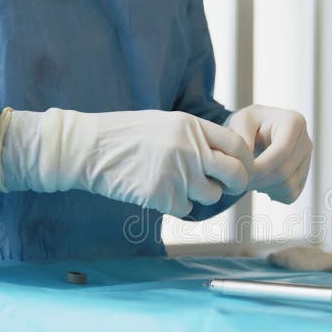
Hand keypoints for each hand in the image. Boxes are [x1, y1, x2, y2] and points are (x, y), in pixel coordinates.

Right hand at [0, 108, 252, 217]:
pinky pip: (185, 209)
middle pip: (235, 174)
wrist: (87, 148)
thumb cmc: (124, 135)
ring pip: (211, 196)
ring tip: (178, 186)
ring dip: (200, 196)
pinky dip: (176, 206)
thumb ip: (195, 136)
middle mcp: (190, 148)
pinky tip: (158, 193)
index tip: (240, 169)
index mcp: (192, 126)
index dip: (245, 161)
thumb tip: (225, 155)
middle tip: (225, 187)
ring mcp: (177, 173)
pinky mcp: (162, 195)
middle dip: (235, 184)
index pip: (238, 146)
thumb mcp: (165, 123)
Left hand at [226, 105, 312, 203]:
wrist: (256, 131)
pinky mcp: (304, 177)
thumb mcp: (239, 121)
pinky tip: (260, 182)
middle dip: (259, 180)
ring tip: (249, 178)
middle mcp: (306, 142)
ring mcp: (307, 161)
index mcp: (294, 122)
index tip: (241, 174)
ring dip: (264, 188)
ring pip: (288, 187)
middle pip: (284, 172)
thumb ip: (241, 138)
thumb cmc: (248, 124)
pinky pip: (290, 195)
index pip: (282, 152)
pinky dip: (272, 193)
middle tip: (238, 182)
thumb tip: (247, 162)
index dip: (261, 167)